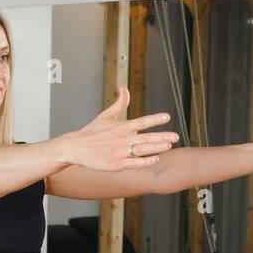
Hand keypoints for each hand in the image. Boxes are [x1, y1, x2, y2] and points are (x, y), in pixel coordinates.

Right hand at [65, 85, 179, 170]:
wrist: (76, 148)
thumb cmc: (92, 132)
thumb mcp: (106, 115)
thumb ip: (119, 102)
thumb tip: (124, 88)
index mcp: (121, 126)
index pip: (141, 121)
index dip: (155, 119)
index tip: (167, 117)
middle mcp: (122, 139)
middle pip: (146, 137)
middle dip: (162, 136)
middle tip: (176, 136)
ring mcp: (120, 152)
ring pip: (142, 150)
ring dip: (156, 148)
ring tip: (169, 145)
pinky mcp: (117, 164)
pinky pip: (134, 163)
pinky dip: (145, 161)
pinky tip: (156, 159)